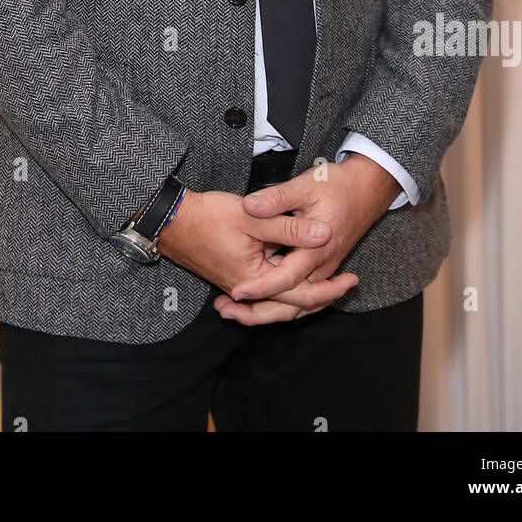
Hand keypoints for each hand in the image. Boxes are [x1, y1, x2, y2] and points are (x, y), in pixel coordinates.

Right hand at [156, 188, 335, 299]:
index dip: (329, 287)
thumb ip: (289, 227)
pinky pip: (267, 291)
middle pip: (291, 304)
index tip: (351, 278)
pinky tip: (295, 281)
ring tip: (329, 287)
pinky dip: (284, 289)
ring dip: (303, 296)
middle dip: (322, 296)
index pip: (300, 293)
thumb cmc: (207, 216)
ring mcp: (240, 285)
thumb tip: (324, 235)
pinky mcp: (235, 276)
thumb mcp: (252, 217)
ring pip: (279, 300)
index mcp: (255, 279)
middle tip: (347, 286)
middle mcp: (247, 290)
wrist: (171, 219)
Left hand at [211, 154, 400, 323]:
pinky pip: (305, 296)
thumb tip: (251, 206)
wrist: (367, 188)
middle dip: (260, 312)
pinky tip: (261, 301)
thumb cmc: (337, 185)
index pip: (287, 278)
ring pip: (299, 304)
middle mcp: (323, 266)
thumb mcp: (305, 185)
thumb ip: (277, 198)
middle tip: (227, 312)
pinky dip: (283, 303)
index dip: (261, 288)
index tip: (236, 292)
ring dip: (269, 311)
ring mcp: (325, 269)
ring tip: (237, 313)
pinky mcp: (323, 267)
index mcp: (317, 249)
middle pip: (293, 303)